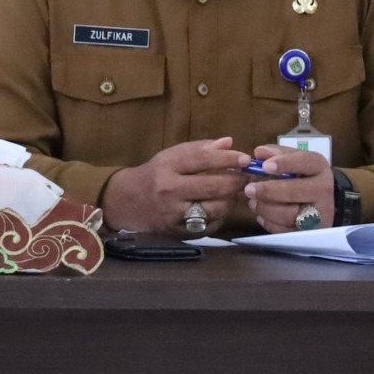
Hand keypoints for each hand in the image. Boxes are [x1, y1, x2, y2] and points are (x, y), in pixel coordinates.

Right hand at [100, 137, 252, 233]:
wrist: (126, 202)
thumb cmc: (154, 174)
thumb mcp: (171, 156)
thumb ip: (199, 149)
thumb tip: (229, 143)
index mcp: (167, 166)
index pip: (202, 159)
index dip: (227, 158)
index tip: (246, 158)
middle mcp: (169, 189)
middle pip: (211, 186)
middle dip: (235, 182)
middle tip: (247, 178)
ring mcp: (173, 213)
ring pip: (213, 208)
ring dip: (230, 200)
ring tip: (236, 193)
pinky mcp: (177, 231)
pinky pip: (208, 225)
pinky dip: (220, 216)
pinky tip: (222, 208)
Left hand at [242, 145, 334, 232]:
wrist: (322, 201)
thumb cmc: (302, 175)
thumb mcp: (293, 159)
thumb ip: (276, 153)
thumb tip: (259, 152)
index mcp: (318, 167)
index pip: (304, 162)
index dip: (284, 163)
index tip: (264, 166)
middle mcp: (323, 189)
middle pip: (295, 191)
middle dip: (268, 190)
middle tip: (249, 189)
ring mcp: (320, 213)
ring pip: (289, 213)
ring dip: (266, 208)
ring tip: (252, 202)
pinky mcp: (311, 231)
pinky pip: (287, 230)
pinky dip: (270, 223)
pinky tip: (261, 215)